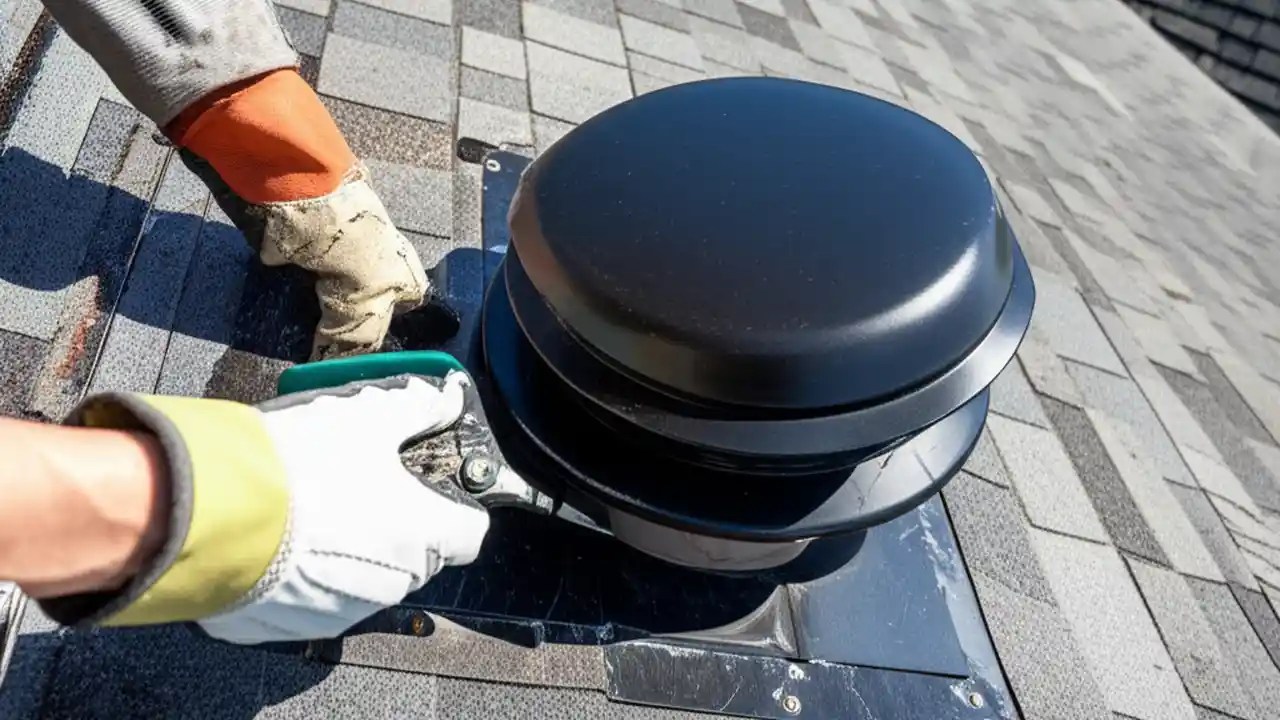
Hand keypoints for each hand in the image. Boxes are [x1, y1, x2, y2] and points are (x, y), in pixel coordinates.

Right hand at [31, 373, 489, 643]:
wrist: (211, 513)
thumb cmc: (302, 462)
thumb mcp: (366, 417)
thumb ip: (417, 408)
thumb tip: (448, 398)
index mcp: (424, 535)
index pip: (470, 532)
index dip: (455, 506)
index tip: (433, 486)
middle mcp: (394, 583)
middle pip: (418, 555)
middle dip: (400, 524)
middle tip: (361, 487)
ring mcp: (344, 612)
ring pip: (368, 579)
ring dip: (353, 552)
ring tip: (312, 512)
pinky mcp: (293, 626)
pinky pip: (315, 601)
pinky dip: (308, 577)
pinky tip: (280, 544)